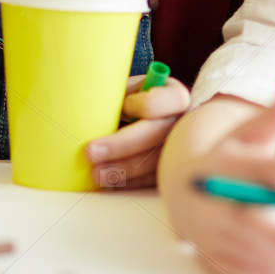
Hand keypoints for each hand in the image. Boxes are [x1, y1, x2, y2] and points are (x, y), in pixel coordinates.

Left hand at [84, 74, 190, 189]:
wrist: (156, 119)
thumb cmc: (138, 101)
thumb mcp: (132, 90)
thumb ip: (121, 96)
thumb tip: (95, 108)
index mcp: (174, 97)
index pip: (163, 101)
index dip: (139, 105)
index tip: (122, 106)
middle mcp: (184, 124)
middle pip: (157, 134)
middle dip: (121, 145)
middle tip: (91, 151)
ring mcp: (181, 149)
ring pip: (154, 161)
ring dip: (123, 169)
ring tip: (96, 173)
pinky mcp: (173, 170)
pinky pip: (152, 180)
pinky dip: (130, 182)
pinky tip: (111, 183)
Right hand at [158, 75, 274, 273]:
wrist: (183, 188)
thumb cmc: (227, 158)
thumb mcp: (249, 132)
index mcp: (219, 166)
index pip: (259, 168)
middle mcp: (208, 202)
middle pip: (248, 224)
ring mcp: (205, 234)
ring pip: (247, 254)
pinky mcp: (208, 257)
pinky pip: (239, 273)